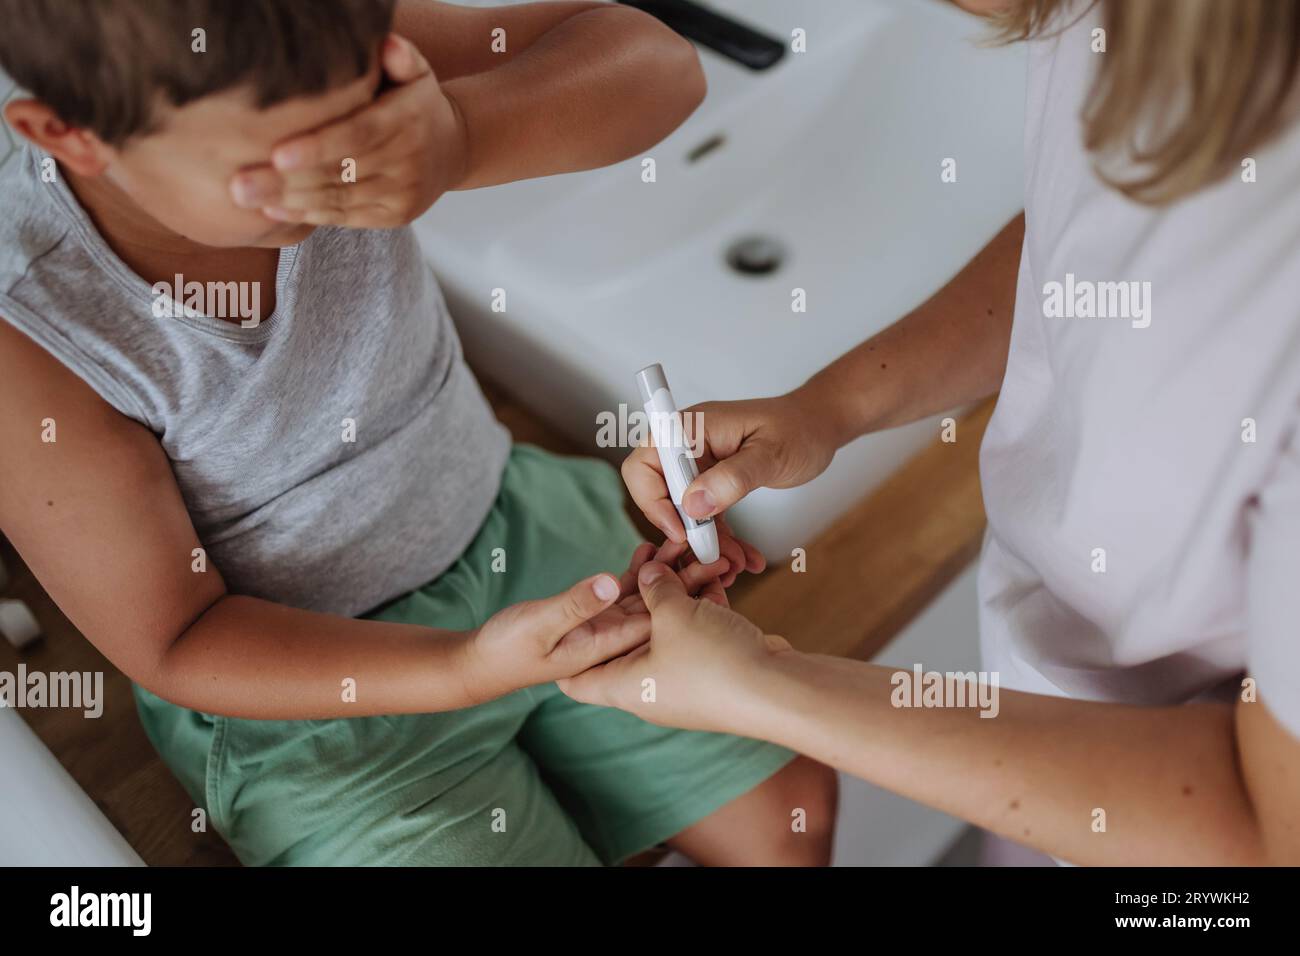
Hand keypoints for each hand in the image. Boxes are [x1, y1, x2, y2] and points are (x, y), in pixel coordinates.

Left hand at [229, 34, 465, 227]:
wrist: (453, 148)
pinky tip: (274, 209)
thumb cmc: (415, 104)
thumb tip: (384, 44)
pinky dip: (309, 215)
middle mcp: (408, 161)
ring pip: (340, 200)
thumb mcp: (415, 72)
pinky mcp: (396, 216)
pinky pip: (348, 218)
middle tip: (239, 184)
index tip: (277, 153)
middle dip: (287, 181)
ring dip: (290, 200)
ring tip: (246, 198)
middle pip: (341, 173)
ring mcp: (403, 192)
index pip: (359, 135)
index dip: (317, 147)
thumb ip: (399, 56)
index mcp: (408, 121)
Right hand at [459, 542, 729, 702]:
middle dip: (684, 583)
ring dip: (668, 575)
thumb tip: (612, 583)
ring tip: (691, 543)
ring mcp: (605, 634)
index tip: (705, 569)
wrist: (482, 663)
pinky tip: (654, 549)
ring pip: (648, 603)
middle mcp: (611, 646)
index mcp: (603, 653)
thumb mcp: (541, 626)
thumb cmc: (506, 649)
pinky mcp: (594, 620)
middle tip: (711, 549)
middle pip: (659, 615)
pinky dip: (642, 574)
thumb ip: (577, 605)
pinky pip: (628, 596)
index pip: (652, 628)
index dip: (681, 600)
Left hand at [558, 561, 795, 733]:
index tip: (572, 615)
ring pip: (671, 626)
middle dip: (641, 593)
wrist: (780, 691)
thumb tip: (647, 574)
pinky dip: (704, 603)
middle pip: (629, 636)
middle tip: (651, 556)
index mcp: (625, 686)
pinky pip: (699, 631)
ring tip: (692, 553)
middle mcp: (650, 688)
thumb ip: (654, 588)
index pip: (575, 679)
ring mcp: (683, 679)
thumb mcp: (672, 615)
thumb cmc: (717, 664)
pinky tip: (716, 573)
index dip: (569, 649)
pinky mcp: (713, 670)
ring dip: (681, 589)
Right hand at [621, 391, 838, 546]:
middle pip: (658, 494)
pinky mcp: (712, 481)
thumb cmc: (799, 429)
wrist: (819, 427)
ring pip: (683, 511)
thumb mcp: (770, 455)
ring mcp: (698, 464)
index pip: (644, 463)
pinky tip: (744, 556)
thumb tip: (693, 505)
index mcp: (690, 428)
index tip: (681, 531)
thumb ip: (732, 479)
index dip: (652, 501)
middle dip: (682, 529)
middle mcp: (687, 445)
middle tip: (712, 556)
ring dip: (706, 540)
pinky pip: (705, 514)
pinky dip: (722, 537)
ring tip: (735, 563)